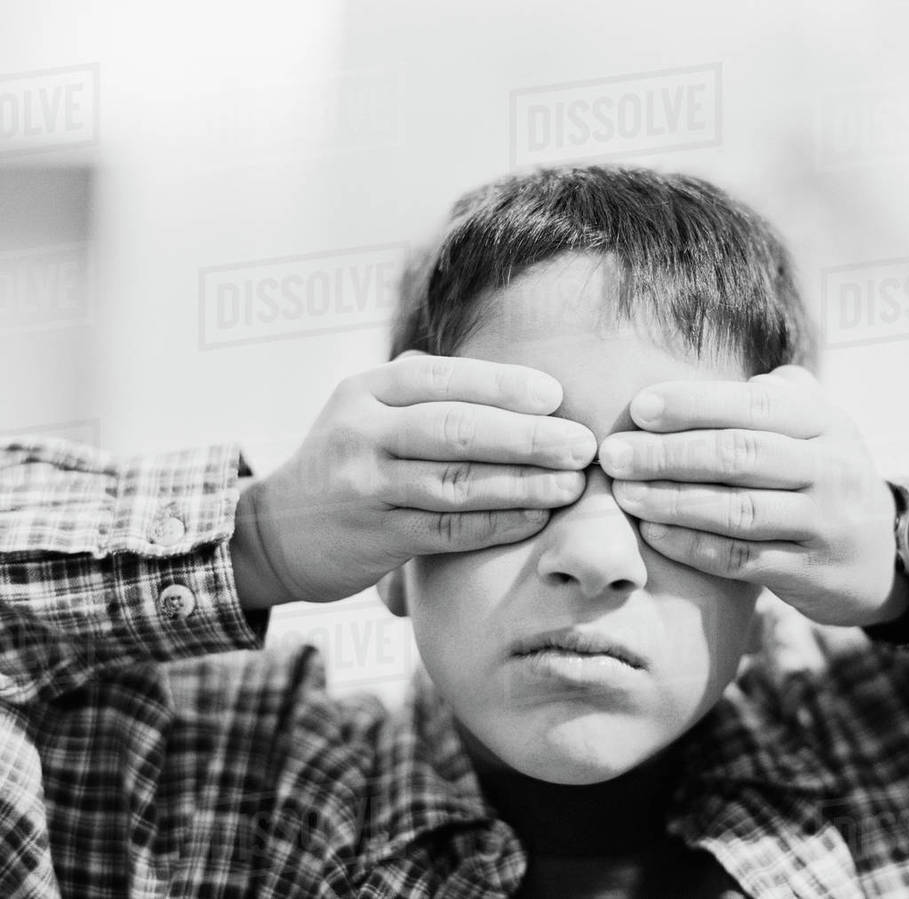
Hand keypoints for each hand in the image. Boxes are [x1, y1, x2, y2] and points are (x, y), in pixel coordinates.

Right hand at [232, 350, 596, 607]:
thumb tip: (519, 382)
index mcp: (367, 390)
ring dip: (524, 483)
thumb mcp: (368, 409)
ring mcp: (366, 487)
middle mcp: (363, 433)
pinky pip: (448, 529)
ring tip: (571, 484)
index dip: (506, 387)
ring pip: (458, 482)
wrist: (274, 531)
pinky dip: (497, 523)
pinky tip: (535, 517)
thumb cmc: (348, 460)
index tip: (557, 397)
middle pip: (458, 430)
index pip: (447, 380)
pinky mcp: (375, 537)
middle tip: (581, 445)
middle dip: (528, 437)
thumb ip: (428, 390)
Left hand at [599, 365, 901, 627]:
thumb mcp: (819, 427)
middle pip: (739, 455)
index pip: (753, 406)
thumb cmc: (825, 477)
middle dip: (668, 453)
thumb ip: (778, 396)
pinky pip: (741, 558)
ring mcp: (823, 524)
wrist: (884, 557)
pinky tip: (652, 533)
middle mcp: (830, 469)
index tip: (638, 408)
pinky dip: (692, 545)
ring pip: (737, 510)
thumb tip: (726, 377)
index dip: (692, 405)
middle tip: (613, 454)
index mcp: (826, 422)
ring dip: (671, 500)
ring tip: (623, 493)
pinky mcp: (809, 572)